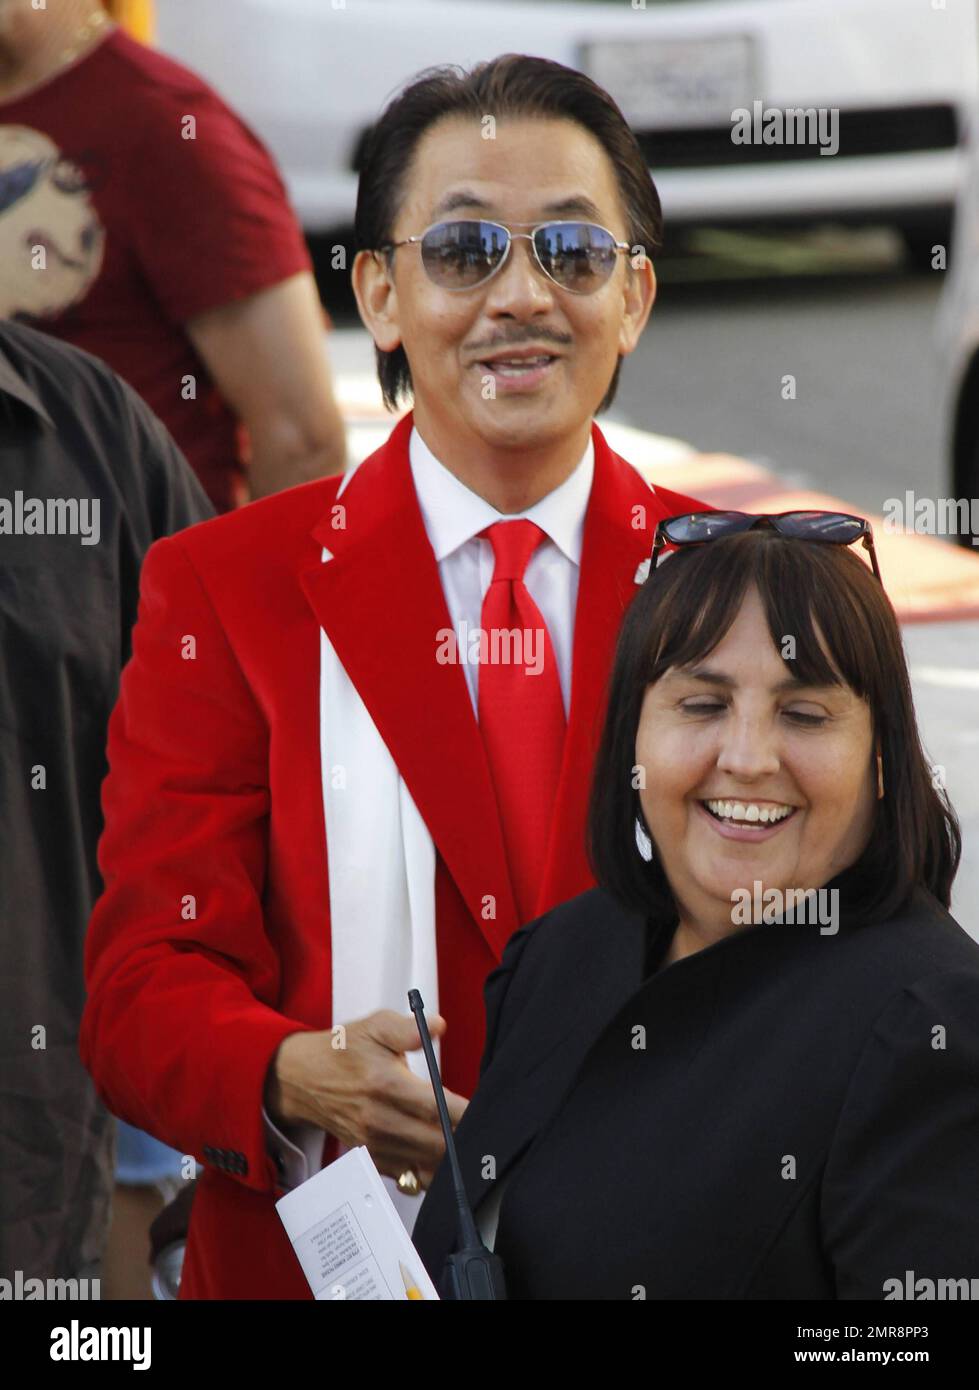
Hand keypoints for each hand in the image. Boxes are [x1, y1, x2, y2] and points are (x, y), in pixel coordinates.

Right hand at [264, 1011, 468, 1188]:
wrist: (304, 1079)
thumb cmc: (342, 1052)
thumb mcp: (375, 1026)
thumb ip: (409, 1028)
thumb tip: (438, 1025)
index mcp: (386, 1085)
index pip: (437, 1108)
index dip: (466, 1115)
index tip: (485, 1113)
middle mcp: (380, 1120)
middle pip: (436, 1144)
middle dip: (463, 1139)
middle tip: (482, 1130)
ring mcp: (375, 1144)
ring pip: (426, 1166)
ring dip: (448, 1159)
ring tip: (463, 1144)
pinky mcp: (372, 1160)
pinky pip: (409, 1178)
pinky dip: (428, 1172)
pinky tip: (439, 1156)